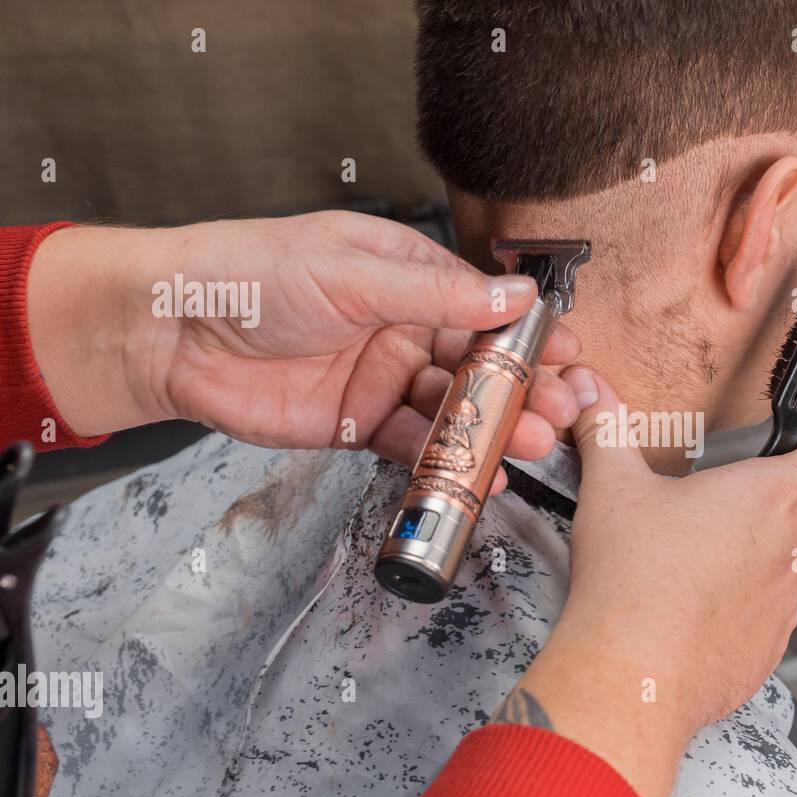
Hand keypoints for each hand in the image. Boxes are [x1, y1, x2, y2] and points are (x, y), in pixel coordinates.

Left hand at [26, 213, 581, 486]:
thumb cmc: (253, 275)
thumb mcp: (351, 272)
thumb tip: (514, 297)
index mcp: (407, 275)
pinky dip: (446, 460)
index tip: (571, 353)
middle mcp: (403, 327)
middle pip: (478, 363)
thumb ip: (435, 294)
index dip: (527, 332)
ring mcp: (384, 378)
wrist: (172, 332)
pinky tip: (479, 471)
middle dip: (520, 388)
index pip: (483, 307)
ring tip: (530, 444)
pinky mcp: (360, 424)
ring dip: (492, 427)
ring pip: (454, 408)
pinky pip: (415, 445)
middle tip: (558, 411)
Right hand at [499, 370, 796, 796]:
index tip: (781, 464)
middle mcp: (790, 552)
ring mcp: (783, 608)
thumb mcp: (611, 487)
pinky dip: (739, 616)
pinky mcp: (767, 655)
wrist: (631, 673)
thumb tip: (596, 400)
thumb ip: (609, 433)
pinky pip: (766, 624)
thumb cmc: (632, 578)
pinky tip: (688, 615)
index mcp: (770, 498)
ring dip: (759, 566)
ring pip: (792, 575)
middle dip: (789, 512)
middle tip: (729, 512)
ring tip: (696, 566)